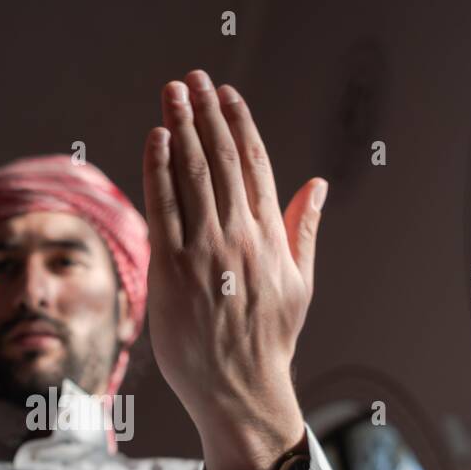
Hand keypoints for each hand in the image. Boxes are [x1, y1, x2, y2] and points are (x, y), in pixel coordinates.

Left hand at [142, 69, 326, 469]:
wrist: (239, 389)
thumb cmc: (267, 340)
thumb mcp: (299, 284)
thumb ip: (302, 230)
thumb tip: (315, 185)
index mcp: (270, 238)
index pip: (254, 165)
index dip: (238, 124)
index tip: (225, 94)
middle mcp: (240, 238)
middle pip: (220, 160)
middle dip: (205, 113)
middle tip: (191, 79)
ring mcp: (205, 253)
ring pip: (193, 176)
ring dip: (181, 128)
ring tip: (172, 94)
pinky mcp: (173, 271)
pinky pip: (163, 209)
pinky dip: (158, 170)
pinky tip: (155, 139)